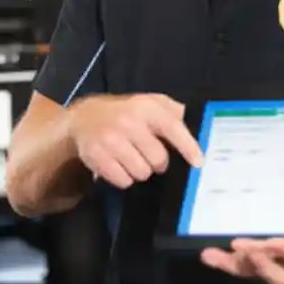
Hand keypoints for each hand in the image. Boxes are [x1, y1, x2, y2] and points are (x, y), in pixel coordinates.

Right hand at [65, 93, 204, 188]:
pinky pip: (123, 181)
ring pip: (141, 173)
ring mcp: (110, 140)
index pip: (172, 127)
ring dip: (140, 170)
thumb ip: (173, 112)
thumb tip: (199, 126)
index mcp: (145, 107)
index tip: (198, 162)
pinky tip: (119, 164)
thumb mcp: (149, 103)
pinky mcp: (96, 156)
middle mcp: (128, 122)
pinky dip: (124, 177)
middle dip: (157, 162)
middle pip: (158, 159)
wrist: (84, 117)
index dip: (188, 146)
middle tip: (149, 154)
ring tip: (132, 158)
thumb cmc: (125, 112)